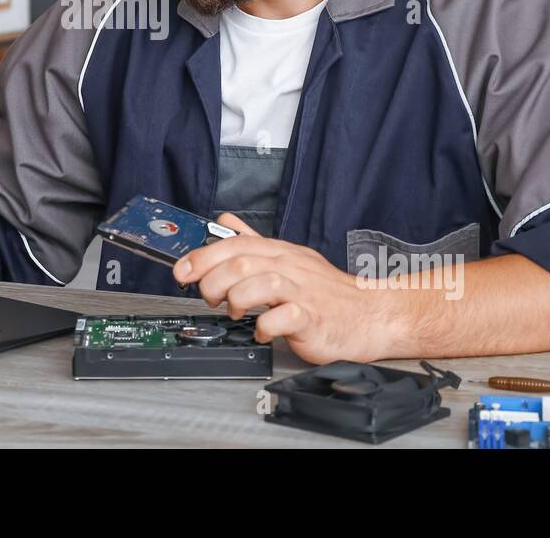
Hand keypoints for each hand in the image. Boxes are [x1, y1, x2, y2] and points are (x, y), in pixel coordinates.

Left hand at [172, 212, 404, 363]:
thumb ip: (253, 241)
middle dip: (213, 282)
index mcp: (279, 252)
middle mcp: (289, 267)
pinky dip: (264, 326)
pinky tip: (261, 330)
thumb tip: (224, 220)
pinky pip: (282, 318)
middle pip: (240, 263)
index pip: (234, 245)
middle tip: (210, 298)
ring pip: (259, 284)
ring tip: (234, 311)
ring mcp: (302, 292)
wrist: (367, 314)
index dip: (202, 257)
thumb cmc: (325, 291)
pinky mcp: (312, 318)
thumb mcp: (287, 258)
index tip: (182, 271)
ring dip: (236, 300)